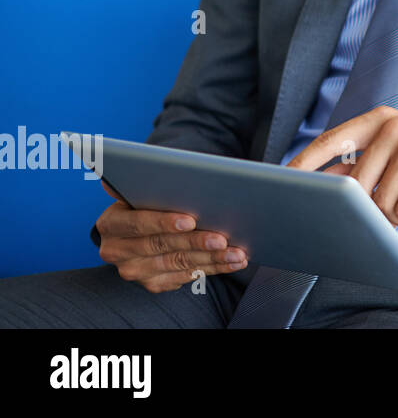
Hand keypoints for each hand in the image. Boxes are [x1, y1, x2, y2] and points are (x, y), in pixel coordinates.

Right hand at [94, 180, 246, 292]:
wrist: (135, 234)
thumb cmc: (148, 203)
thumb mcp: (140, 191)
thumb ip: (143, 182)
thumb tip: (139, 162)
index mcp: (111, 223)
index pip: (138, 224)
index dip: (164, 222)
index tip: (190, 220)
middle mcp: (117, 251)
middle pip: (161, 246)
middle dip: (195, 242)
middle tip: (222, 239)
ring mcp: (134, 270)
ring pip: (178, 263)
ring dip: (211, 259)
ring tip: (237, 253)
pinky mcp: (153, 283)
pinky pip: (187, 276)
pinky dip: (214, 268)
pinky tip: (233, 262)